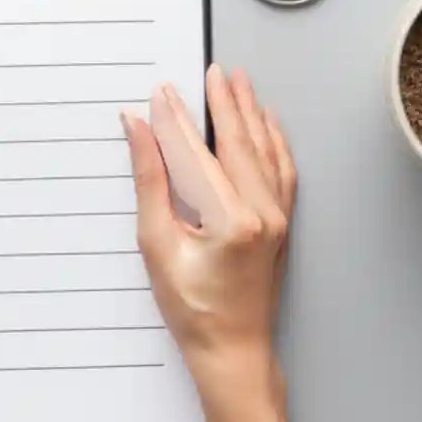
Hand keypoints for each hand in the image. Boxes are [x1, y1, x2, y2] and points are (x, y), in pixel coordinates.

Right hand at [121, 64, 296, 373]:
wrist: (233, 350)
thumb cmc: (193, 310)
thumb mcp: (157, 246)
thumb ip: (149, 183)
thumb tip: (139, 133)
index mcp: (231, 220)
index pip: (195, 154)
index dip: (174, 121)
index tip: (160, 93)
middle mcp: (263, 213)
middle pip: (239, 143)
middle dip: (222, 103)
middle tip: (209, 71)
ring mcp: (278, 217)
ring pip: (265, 151)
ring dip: (250, 113)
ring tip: (239, 82)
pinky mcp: (283, 222)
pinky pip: (282, 169)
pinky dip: (273, 140)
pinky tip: (266, 122)